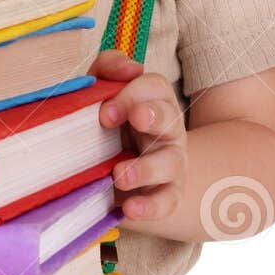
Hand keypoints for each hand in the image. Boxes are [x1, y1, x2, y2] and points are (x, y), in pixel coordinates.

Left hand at [90, 49, 186, 224]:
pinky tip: (130, 209)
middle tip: (135, 120)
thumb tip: (125, 65)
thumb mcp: (105, 98)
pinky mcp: (166, 195)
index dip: (132, 94)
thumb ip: (108, 72)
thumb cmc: (112, 132)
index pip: (154, 87)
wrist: (129, 180)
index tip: (105, 112)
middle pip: (169, 117)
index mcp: (152, 103)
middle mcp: (166, 131)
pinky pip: (166, 201)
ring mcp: (170, 164)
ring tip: (119, 174)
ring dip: (145, 167)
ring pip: (169, 162)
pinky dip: (150, 206)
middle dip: (153, 115)